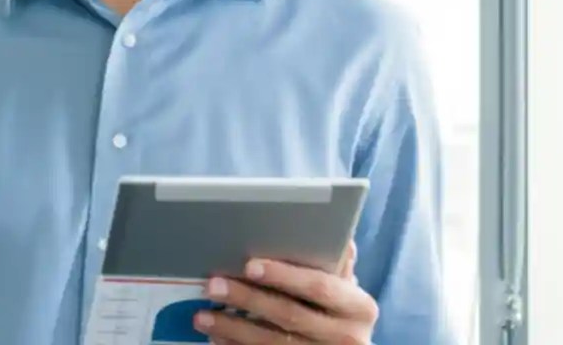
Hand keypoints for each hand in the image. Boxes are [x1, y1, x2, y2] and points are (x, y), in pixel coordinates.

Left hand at [192, 241, 376, 343]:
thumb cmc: (342, 310)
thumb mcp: (346, 288)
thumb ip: (335, 262)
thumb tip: (326, 228)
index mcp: (359, 307)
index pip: (319, 286)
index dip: (284, 275)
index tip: (250, 265)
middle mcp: (346, 337)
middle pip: (289, 314)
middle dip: (248, 298)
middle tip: (213, 285)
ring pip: (272, 343)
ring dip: (233, 328)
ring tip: (202, 315)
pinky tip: (215, 336)